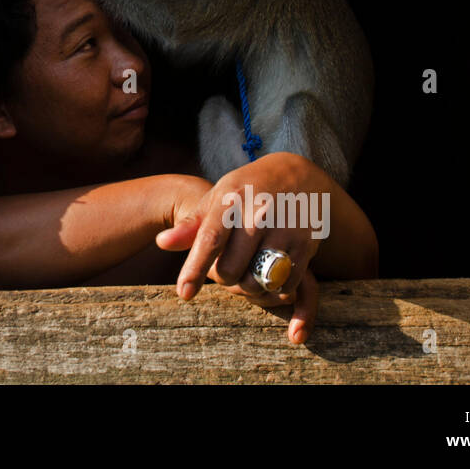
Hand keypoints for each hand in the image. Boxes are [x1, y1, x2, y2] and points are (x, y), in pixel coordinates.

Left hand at [157, 152, 329, 342]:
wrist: (296, 175)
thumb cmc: (246, 190)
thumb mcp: (218, 198)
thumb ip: (192, 224)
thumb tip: (162, 243)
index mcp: (232, 198)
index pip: (210, 239)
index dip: (195, 268)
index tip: (184, 293)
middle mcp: (260, 212)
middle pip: (231, 269)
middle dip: (222, 277)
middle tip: (224, 267)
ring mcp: (286, 229)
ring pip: (257, 282)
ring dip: (246, 286)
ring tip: (244, 269)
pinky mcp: (307, 245)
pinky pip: (283, 285)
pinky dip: (271, 288)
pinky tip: (265, 273)